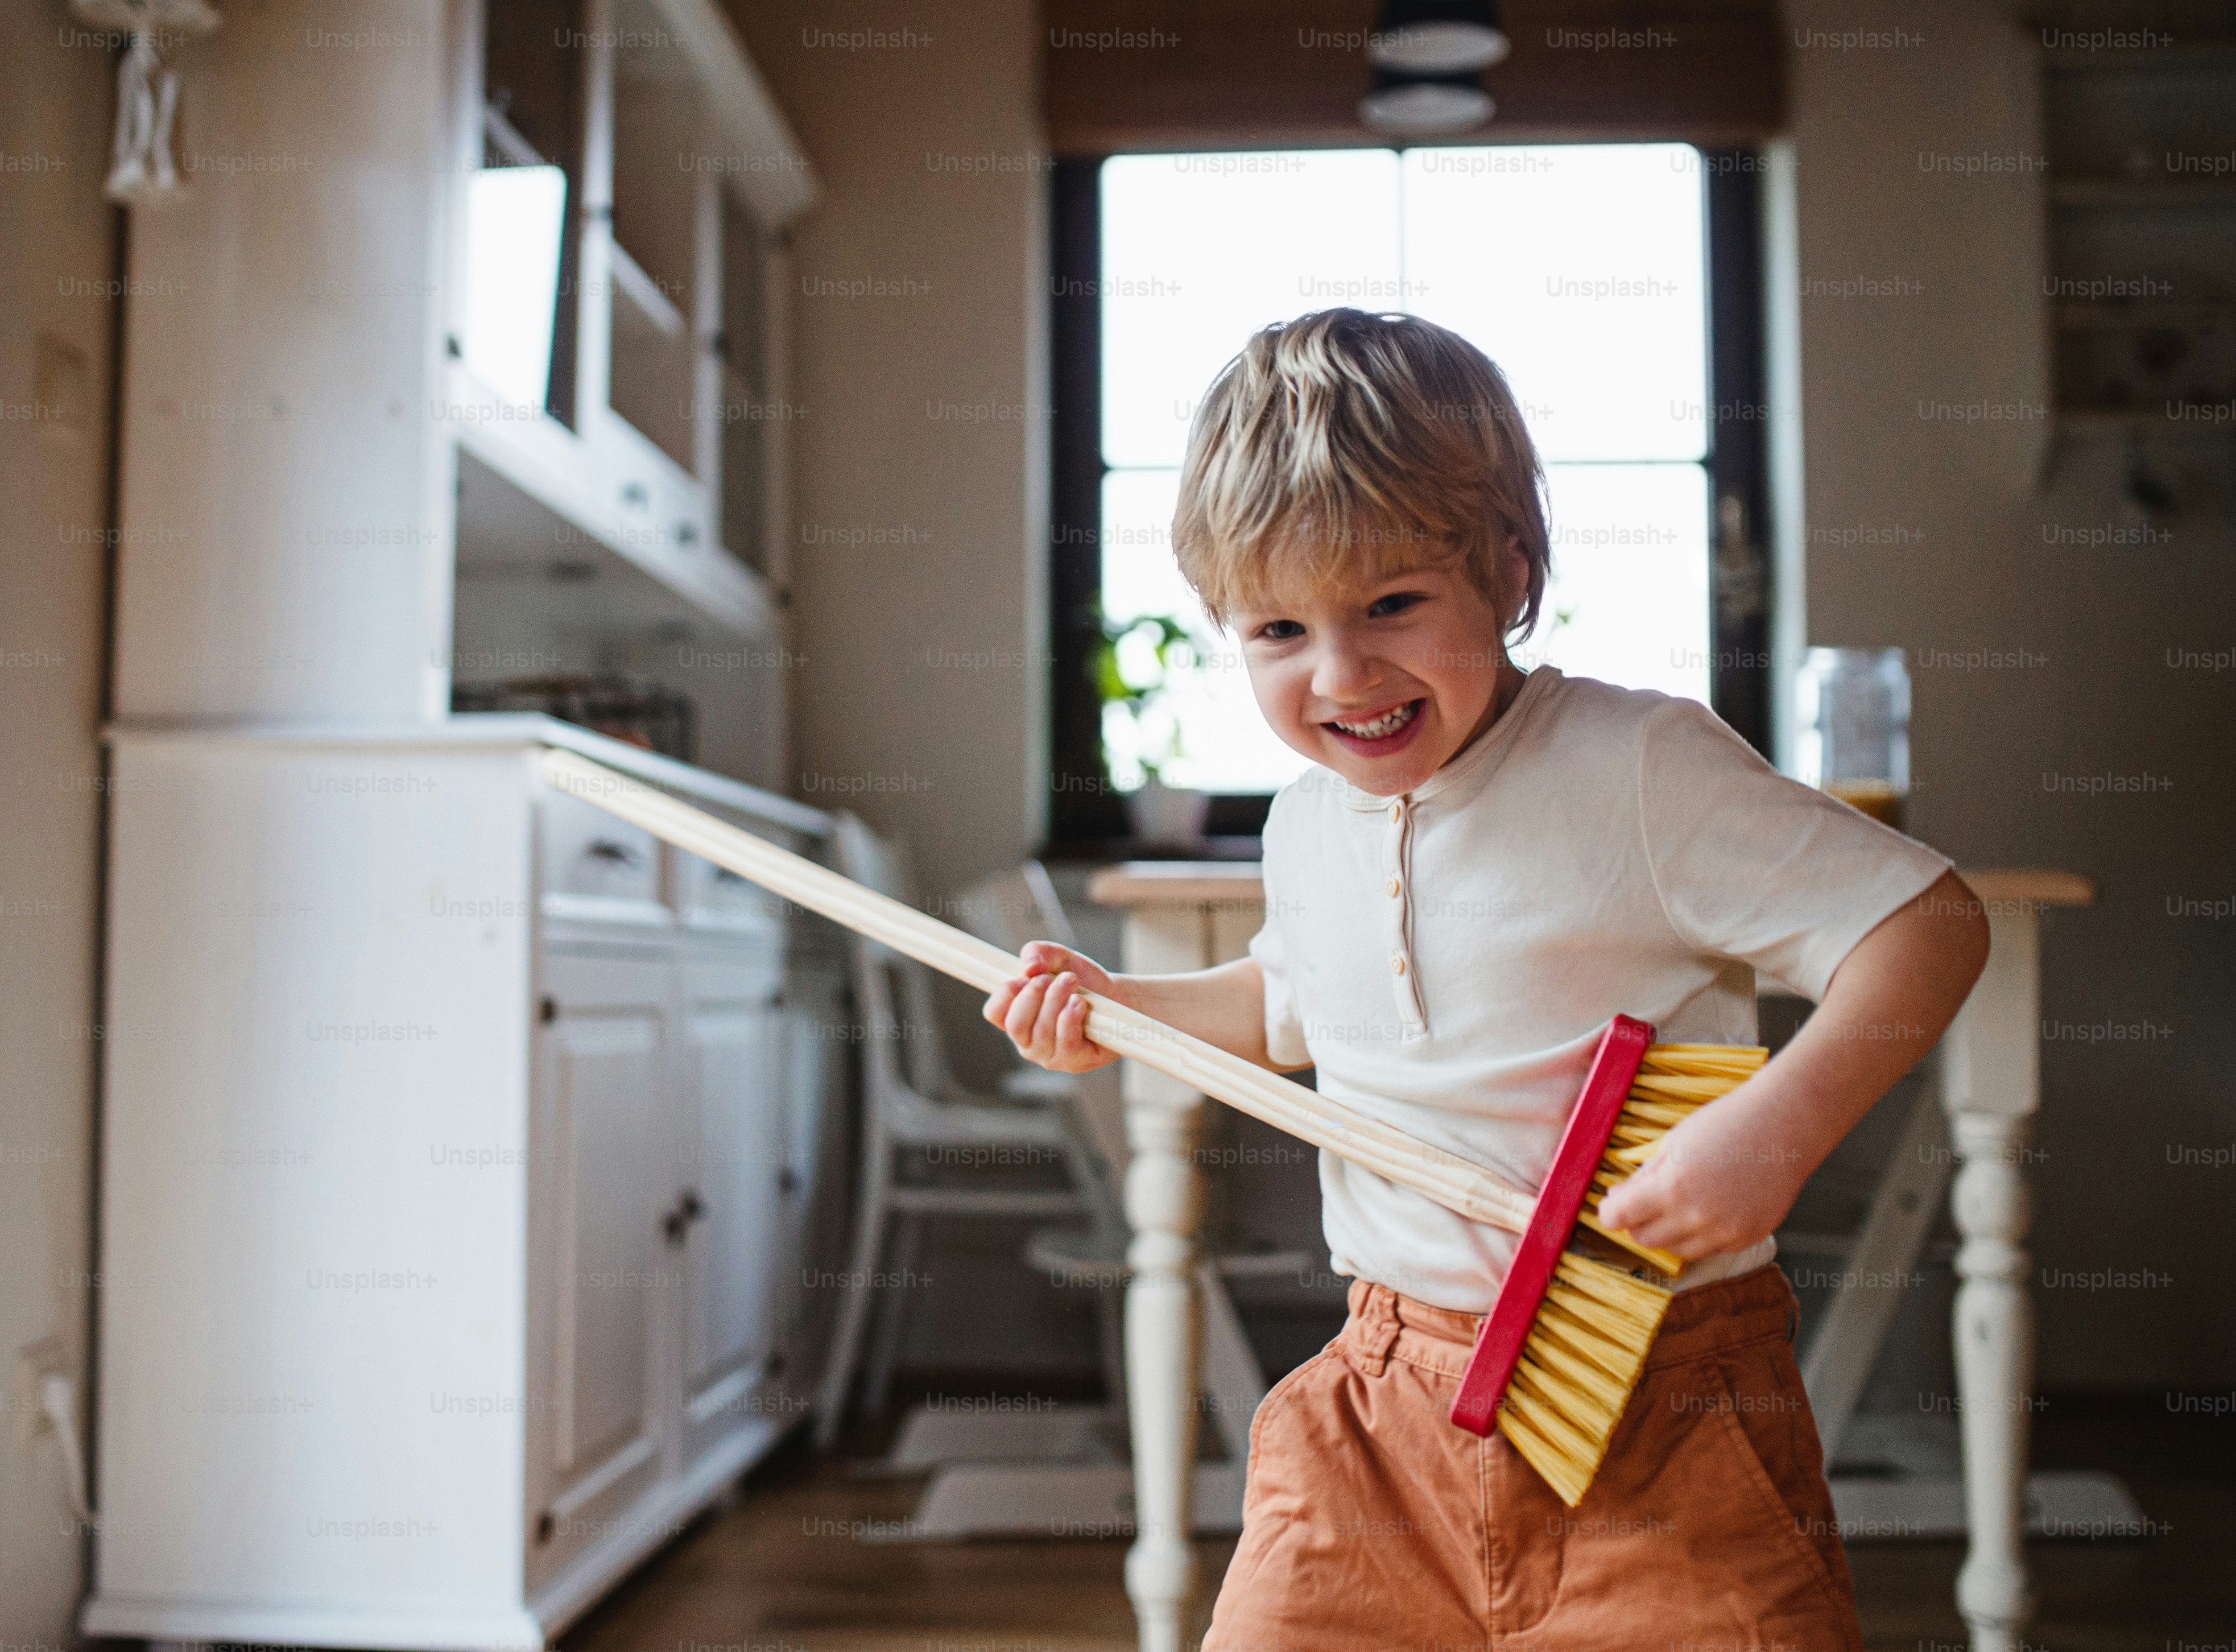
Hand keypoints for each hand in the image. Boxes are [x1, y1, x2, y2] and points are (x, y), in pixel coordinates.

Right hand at [981, 942, 1121, 1073]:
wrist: (1117, 997)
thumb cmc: (1083, 981)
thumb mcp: (1059, 958)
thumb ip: (1038, 952)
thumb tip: (1027, 967)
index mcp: (1017, 1017)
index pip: (994, 1013)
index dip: (1005, 994)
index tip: (1025, 977)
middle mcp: (1028, 1041)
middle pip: (1016, 1024)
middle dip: (1034, 994)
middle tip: (1055, 977)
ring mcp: (1049, 1055)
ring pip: (1041, 1032)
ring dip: (1057, 1000)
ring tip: (1072, 982)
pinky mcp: (1073, 1062)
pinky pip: (1065, 1043)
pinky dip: (1071, 1017)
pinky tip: (1080, 1003)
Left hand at [1593, 1089, 1807, 1261]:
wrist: (1784, 1127)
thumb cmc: (1726, 1124)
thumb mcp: (1674, 1142)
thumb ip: (1644, 1175)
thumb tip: (1616, 1197)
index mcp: (1672, 1187)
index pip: (1619, 1218)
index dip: (1610, 1211)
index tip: (1612, 1204)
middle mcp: (1697, 1217)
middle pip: (1644, 1239)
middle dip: (1638, 1222)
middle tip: (1645, 1201)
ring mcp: (1725, 1232)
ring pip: (1676, 1250)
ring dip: (1669, 1231)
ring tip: (1682, 1200)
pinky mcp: (1747, 1238)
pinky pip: (1710, 1249)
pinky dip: (1701, 1235)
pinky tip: (1710, 1206)